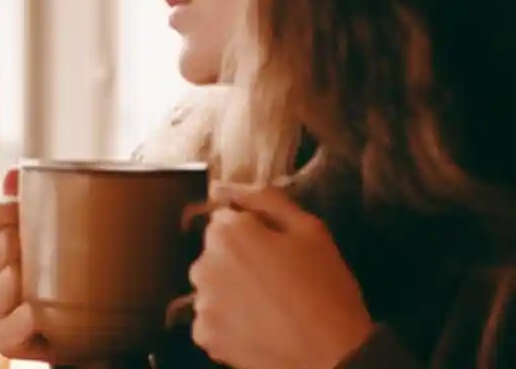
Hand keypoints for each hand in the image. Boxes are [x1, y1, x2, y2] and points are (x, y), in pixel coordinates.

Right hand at [0, 168, 51, 361]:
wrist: (90, 327)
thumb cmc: (66, 274)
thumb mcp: (55, 232)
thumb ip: (34, 198)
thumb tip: (14, 171)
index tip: (24, 208)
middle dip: (13, 244)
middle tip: (43, 243)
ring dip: (18, 280)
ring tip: (43, 277)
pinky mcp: (6, 342)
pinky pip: (7, 332)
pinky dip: (23, 320)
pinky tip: (39, 312)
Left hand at [189, 184, 374, 368]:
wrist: (334, 356)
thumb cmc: (326, 288)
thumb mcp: (309, 230)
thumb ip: (263, 199)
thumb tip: (223, 186)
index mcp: (226, 234)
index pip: (226, 220)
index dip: (254, 234)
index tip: (278, 252)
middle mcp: (203, 265)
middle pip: (215, 254)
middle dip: (238, 261)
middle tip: (277, 281)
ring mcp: (202, 303)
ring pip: (212, 287)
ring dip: (231, 291)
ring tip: (269, 306)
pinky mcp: (205, 336)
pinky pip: (211, 319)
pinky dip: (228, 322)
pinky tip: (258, 327)